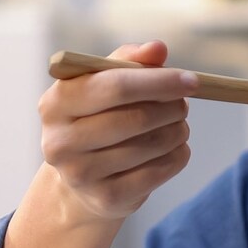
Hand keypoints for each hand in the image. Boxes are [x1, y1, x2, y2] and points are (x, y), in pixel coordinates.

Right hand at [37, 40, 195, 223]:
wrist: (83, 178)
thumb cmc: (98, 117)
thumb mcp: (105, 83)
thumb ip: (130, 60)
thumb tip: (157, 48)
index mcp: (55, 103)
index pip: (115, 86)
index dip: (159, 81)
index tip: (191, 80)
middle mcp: (59, 141)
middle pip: (136, 118)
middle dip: (171, 108)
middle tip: (184, 105)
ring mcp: (80, 174)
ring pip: (152, 145)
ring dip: (177, 131)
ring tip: (178, 125)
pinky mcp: (106, 198)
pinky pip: (159, 172)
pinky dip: (177, 156)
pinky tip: (174, 148)